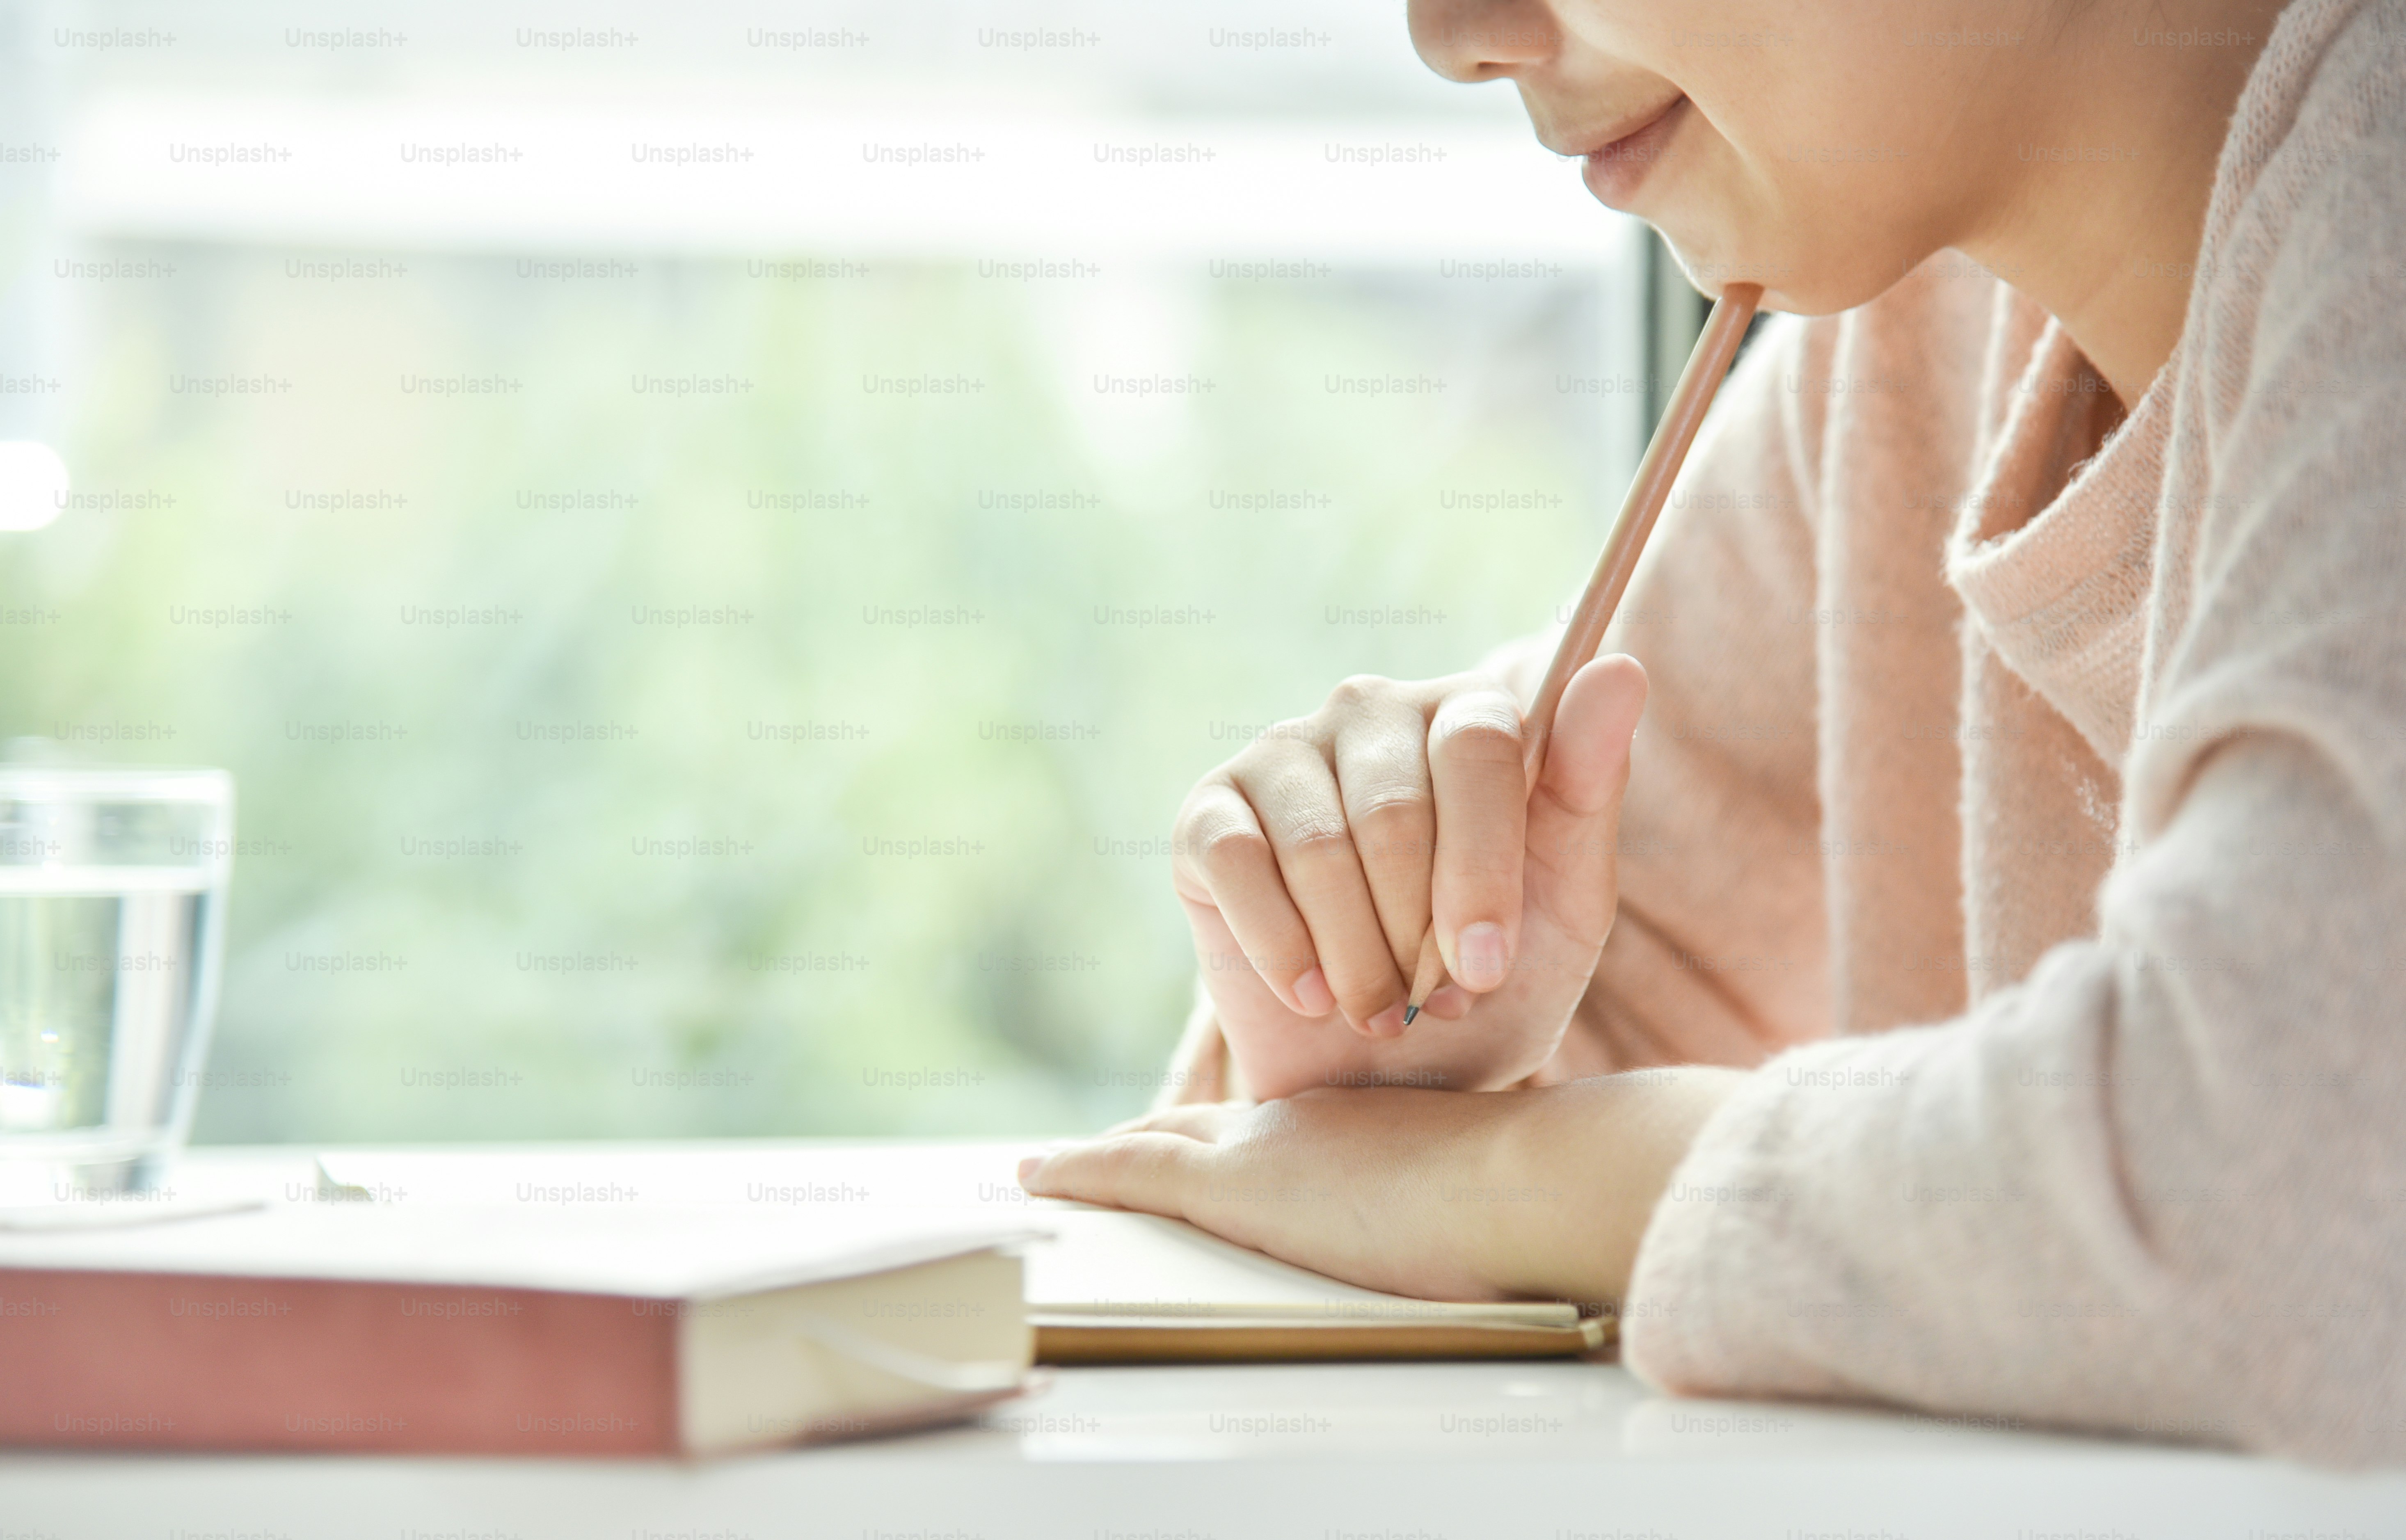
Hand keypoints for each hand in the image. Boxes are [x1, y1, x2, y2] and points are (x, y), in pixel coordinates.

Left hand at [1020, 1068, 1747, 1303]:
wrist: (1532, 1182)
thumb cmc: (1528, 1199)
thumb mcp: (1475, 1188)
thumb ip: (1450, 1197)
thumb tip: (1485, 1232)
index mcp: (1354, 1127)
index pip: (1258, 1128)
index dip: (1208, 1131)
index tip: (1175, 1135)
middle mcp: (1297, 1122)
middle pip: (1191, 1130)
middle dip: (1140, 1141)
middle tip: (1080, 1153)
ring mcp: (1262, 1149)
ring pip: (1152, 1149)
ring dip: (1099, 1162)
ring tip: (1044, 1170)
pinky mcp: (1236, 1187)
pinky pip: (1129, 1174)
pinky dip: (1080, 1174)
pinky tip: (1036, 1175)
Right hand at [1172, 656, 1648, 1099]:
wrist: (1386, 1080)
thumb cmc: (1486, 984)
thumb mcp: (1565, 903)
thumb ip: (1589, 787)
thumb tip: (1621, 668)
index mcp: (1464, 715)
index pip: (1478, 746)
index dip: (1481, 868)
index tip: (1486, 969)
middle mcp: (1368, 711)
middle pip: (1394, 808)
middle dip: (1418, 933)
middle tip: (1433, 1002)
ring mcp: (1280, 755)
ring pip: (1318, 848)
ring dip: (1356, 958)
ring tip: (1379, 1010)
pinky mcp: (1207, 814)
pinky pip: (1238, 866)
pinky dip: (1282, 951)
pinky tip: (1312, 995)